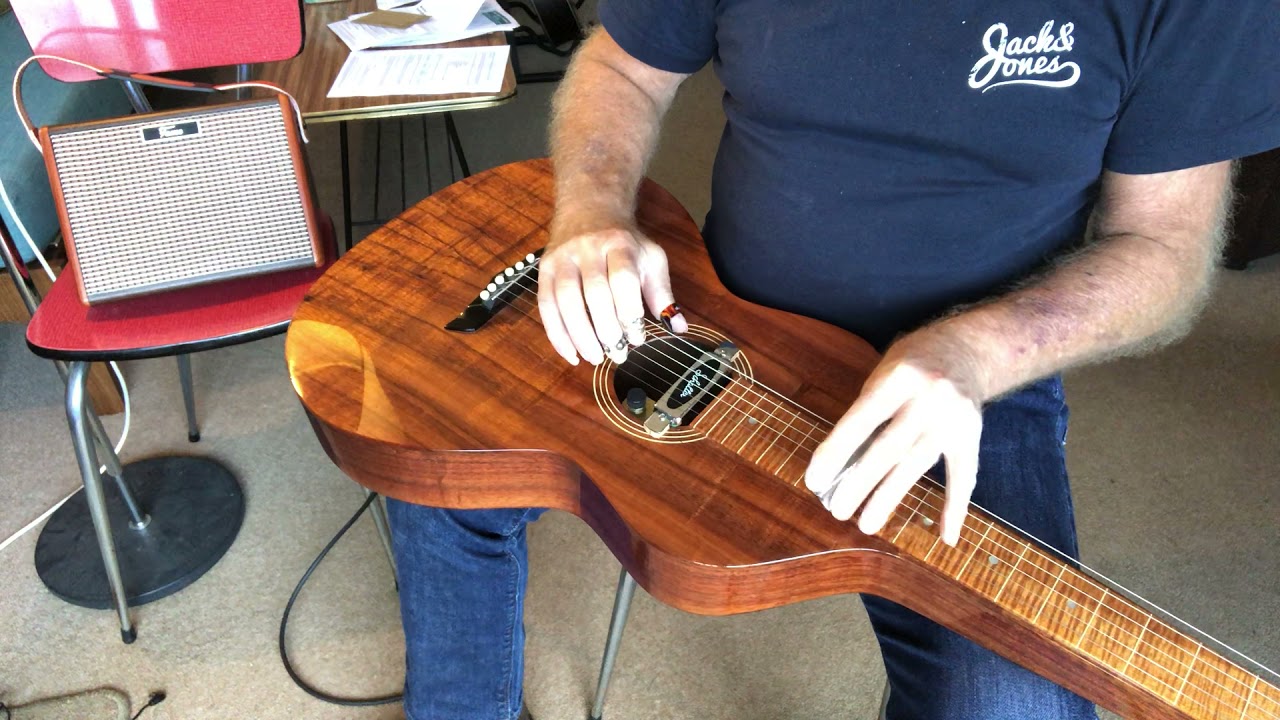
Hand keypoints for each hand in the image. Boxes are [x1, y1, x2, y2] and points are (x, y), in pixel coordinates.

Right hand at [537, 222, 686, 365]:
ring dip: (580, 336)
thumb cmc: (625, 241)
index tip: (637, 337)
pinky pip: (546, 306)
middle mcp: (587, 249)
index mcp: (619, 244)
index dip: (629, 313)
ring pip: (566, 301)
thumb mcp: (651, 257)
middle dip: (607, 330)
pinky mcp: (544, 270)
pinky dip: (557, 335)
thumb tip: (679, 327)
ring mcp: (562, 259)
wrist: (589, 208)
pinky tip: (572, 354)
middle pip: (594, 294)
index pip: (623, 280)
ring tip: (595, 358)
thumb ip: (662, 292)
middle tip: (618, 354)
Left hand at [803, 330, 985, 545]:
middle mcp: (929, 397)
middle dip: (860, 483)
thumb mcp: (884, 372)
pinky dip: (954, 507)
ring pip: (916, 465)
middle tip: (838, 510)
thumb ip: (867, 412)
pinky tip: (946, 535)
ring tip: (867, 523)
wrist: (967, 348)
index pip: (860, 420)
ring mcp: (954, 418)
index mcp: (899, 376)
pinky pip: (963, 476)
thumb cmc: (911, 364)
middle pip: (888, 448)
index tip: (816, 479)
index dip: (836, 451)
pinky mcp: (972, 434)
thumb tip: (841, 464)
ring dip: (890, 497)